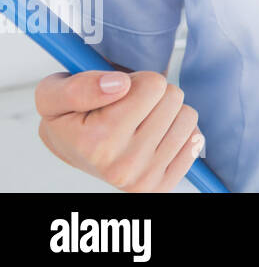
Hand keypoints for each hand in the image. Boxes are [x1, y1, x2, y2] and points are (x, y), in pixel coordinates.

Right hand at [35, 70, 204, 191]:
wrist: (72, 150)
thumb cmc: (68, 118)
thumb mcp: (54, 93)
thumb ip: (79, 86)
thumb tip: (118, 85)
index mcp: (97, 141)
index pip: (154, 85)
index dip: (137, 80)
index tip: (118, 93)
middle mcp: (122, 166)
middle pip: (174, 98)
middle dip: (154, 95)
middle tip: (129, 107)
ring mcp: (142, 179)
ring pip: (188, 117)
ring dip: (167, 112)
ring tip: (141, 120)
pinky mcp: (160, 186)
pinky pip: (195, 141)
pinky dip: (179, 132)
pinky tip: (157, 135)